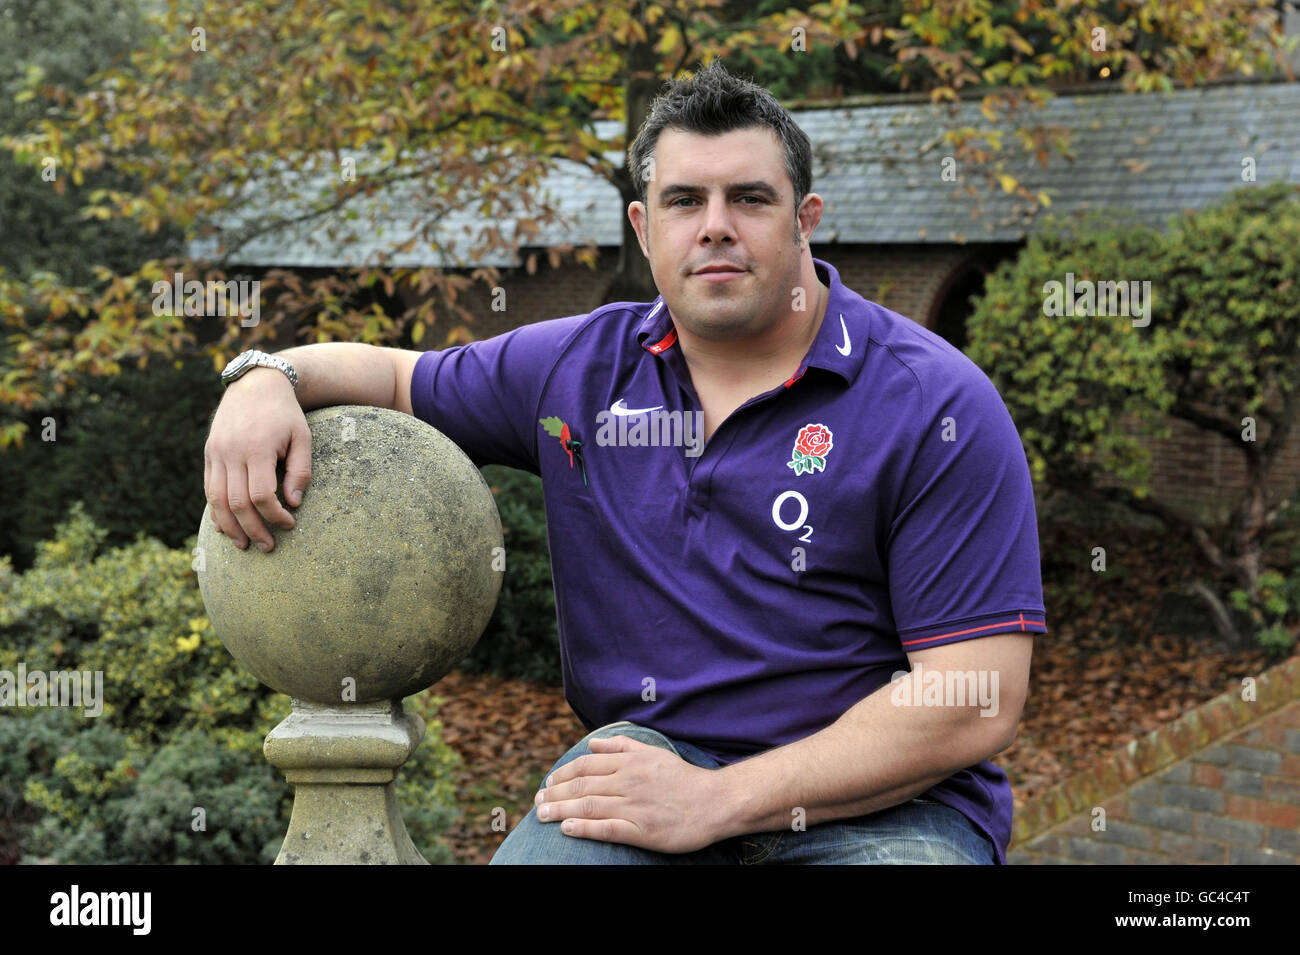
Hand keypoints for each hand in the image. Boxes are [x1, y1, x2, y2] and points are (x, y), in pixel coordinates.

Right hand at [203, 367, 310, 551]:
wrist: (255, 384)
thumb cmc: (285, 414)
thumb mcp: (303, 438)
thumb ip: (300, 471)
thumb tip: (292, 503)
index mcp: (257, 448)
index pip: (261, 495)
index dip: (274, 515)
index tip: (289, 524)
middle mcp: (231, 452)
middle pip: (236, 503)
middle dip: (252, 529)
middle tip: (267, 546)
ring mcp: (216, 453)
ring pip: (216, 500)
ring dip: (230, 527)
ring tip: (244, 544)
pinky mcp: (209, 454)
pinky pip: (208, 489)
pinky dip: (216, 511)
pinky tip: (227, 527)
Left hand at [532, 735, 728, 852]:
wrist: (714, 803)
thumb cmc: (683, 778)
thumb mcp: (653, 753)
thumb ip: (622, 745)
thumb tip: (593, 742)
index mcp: (630, 762)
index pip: (586, 765)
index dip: (562, 773)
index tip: (548, 781)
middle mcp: (628, 781)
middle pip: (581, 785)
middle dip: (554, 793)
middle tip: (537, 801)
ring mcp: (634, 806)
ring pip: (587, 806)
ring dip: (560, 810)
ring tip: (541, 815)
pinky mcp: (642, 830)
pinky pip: (606, 828)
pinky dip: (583, 828)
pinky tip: (566, 829)